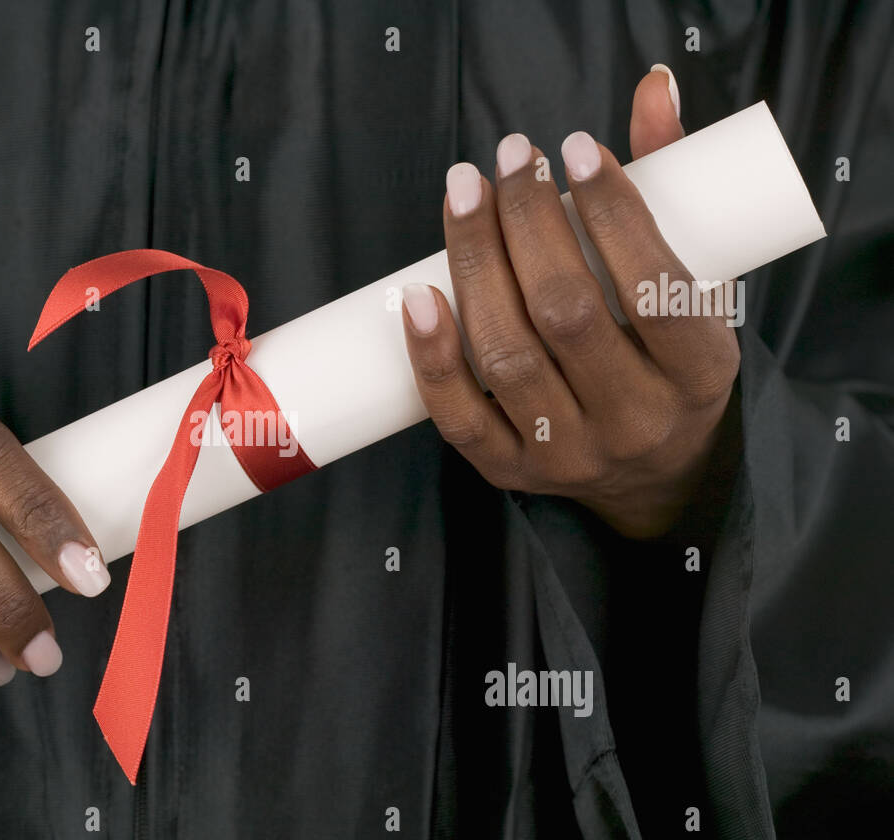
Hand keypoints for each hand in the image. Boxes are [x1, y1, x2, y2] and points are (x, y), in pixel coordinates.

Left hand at [402, 67, 739, 537]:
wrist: (654, 471)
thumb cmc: (668, 358)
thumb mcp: (697, 285)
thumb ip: (671, 190)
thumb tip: (649, 89)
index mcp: (701, 373)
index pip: (657, 291)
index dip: (613, 214)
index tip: (573, 148)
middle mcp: (636, 420)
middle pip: (568, 315)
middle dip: (529, 225)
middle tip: (507, 159)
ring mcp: (569, 453)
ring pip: (508, 357)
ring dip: (476, 267)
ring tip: (464, 195)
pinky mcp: (510, 471)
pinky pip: (459, 416)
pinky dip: (432, 356)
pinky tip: (418, 295)